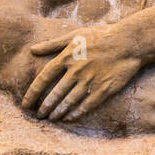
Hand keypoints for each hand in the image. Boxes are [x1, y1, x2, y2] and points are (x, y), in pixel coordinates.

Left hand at [22, 25, 144, 122]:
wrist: (128, 42)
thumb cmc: (101, 36)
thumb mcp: (75, 36)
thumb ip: (52, 44)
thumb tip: (32, 49)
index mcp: (67, 57)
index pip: (43, 78)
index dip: (32, 93)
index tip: (25, 104)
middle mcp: (76, 71)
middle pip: (55, 94)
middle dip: (45, 107)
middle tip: (39, 116)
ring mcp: (90, 81)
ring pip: (69, 102)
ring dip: (58, 112)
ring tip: (52, 119)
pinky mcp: (103, 89)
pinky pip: (86, 105)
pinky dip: (76, 114)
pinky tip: (69, 118)